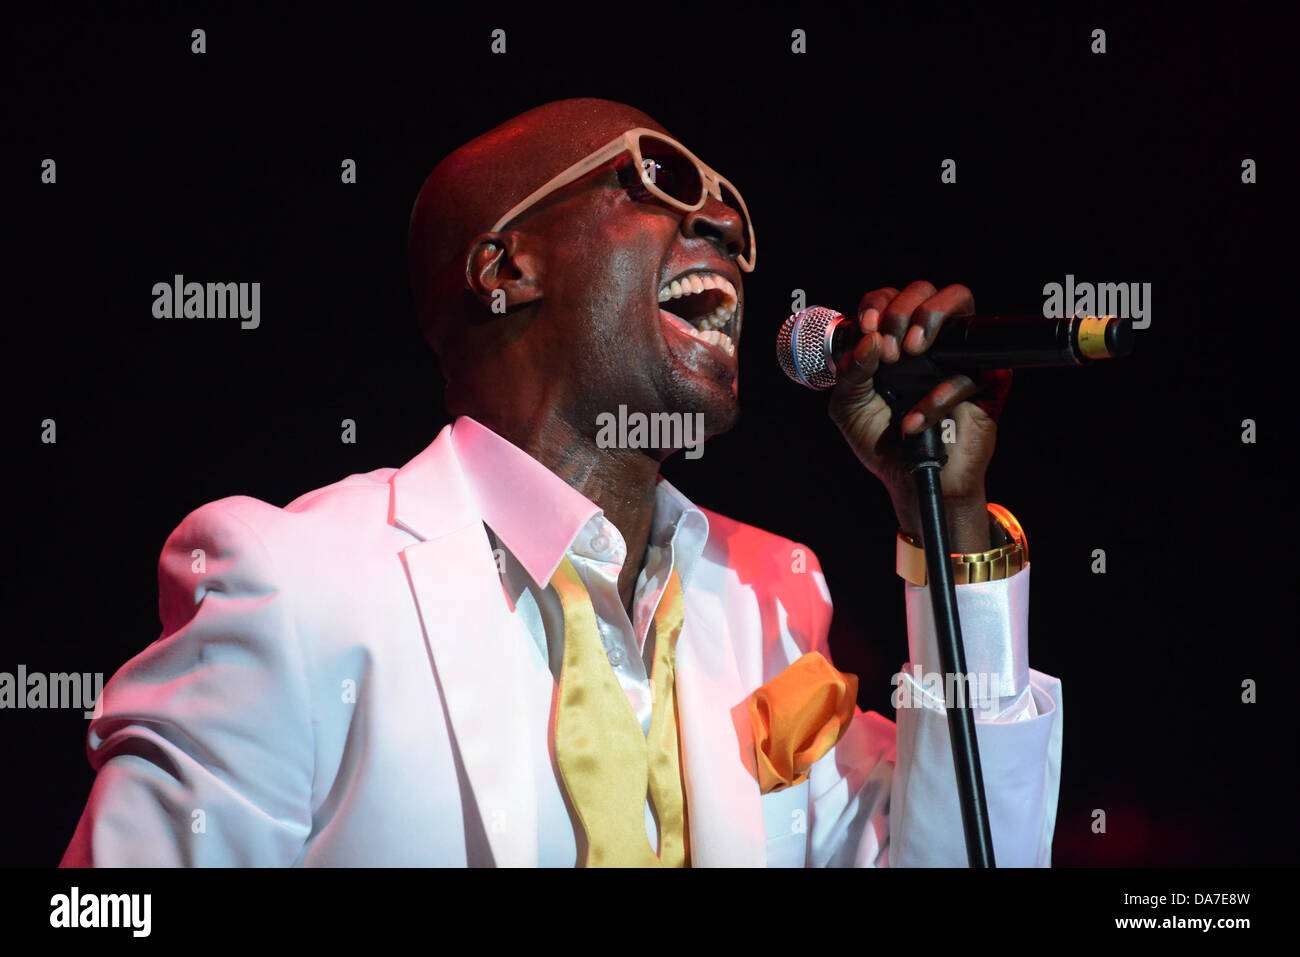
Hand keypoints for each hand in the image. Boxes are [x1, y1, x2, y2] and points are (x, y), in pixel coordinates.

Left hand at [826, 281, 1011, 552]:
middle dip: (901, 312)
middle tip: (889, 351)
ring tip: (908, 355)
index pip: (890, 299)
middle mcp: (926, 342)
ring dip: (928, 319)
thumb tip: (871, 340)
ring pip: (961, 308)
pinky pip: (968, 373)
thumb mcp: (848, 405)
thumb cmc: (880, 440)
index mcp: (892, 339)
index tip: (869, 330)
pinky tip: (915, 420)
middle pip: (925, 292)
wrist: (906, 480)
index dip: (878, 304)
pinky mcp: (985, 385)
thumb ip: (850, 370)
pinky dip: (938, 396)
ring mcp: (956, 359)